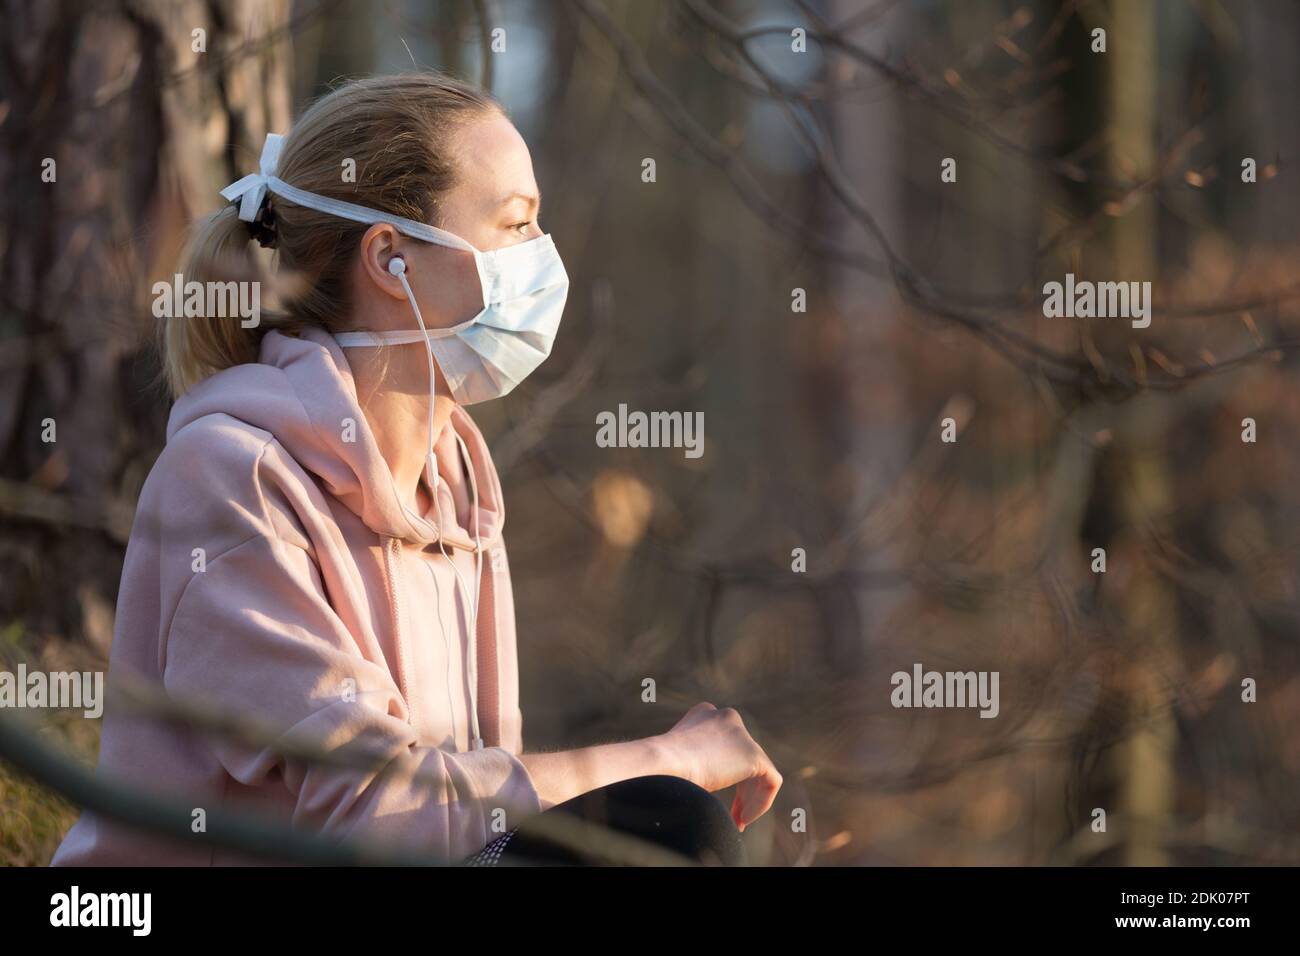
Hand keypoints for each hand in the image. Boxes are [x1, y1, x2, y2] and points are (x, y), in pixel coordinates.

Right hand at [659, 702, 782, 831]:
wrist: (661, 763)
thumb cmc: (658, 767)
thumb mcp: (675, 760)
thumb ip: (692, 762)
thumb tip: (698, 782)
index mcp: (704, 715)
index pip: (723, 742)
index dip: (723, 771)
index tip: (711, 793)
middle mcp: (725, 717)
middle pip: (742, 756)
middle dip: (740, 787)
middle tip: (732, 813)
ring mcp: (741, 734)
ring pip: (757, 770)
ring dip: (749, 798)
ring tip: (737, 820)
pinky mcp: (753, 754)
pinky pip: (770, 780)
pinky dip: (761, 802)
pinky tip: (742, 819)